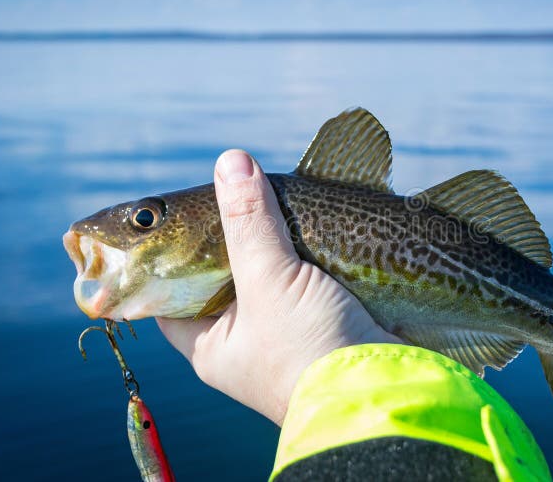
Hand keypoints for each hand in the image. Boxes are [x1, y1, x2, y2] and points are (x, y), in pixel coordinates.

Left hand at [157, 149, 401, 424]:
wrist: (385, 389)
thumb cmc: (309, 352)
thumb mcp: (269, 281)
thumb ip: (249, 222)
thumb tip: (231, 162)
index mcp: (212, 345)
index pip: (170, 295)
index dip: (167, 256)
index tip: (175, 218)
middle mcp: (244, 342)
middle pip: (222, 277)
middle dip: (229, 239)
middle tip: (232, 198)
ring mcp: (285, 334)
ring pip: (267, 276)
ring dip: (271, 242)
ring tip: (268, 201)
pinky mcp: (323, 321)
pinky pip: (305, 281)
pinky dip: (305, 254)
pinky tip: (307, 227)